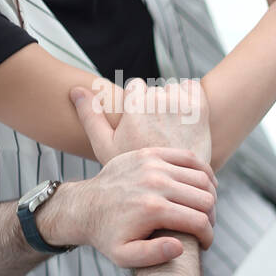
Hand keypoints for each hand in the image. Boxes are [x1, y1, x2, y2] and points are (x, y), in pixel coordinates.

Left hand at [38, 148, 216, 263]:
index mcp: (152, 210)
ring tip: (203, 210)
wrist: (83, 207)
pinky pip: (190, 158)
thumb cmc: (106, 235)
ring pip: (202, 179)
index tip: (205, 244)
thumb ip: (153, 256)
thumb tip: (180, 246)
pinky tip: (203, 186)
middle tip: (204, 227)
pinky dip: (203, 172)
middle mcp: (155, 183)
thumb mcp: (123, 256)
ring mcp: (153, 165)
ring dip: (209, 196)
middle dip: (211, 217)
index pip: (200, 221)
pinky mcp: (150, 154)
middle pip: (206, 199)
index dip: (208, 236)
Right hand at [70, 77, 212, 164]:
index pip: (136, 86)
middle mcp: (157, 104)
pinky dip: (191, 97)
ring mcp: (181, 106)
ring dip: (174, 101)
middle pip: (156, 89)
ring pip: (174, 88)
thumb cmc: (135, 171)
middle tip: (159, 131)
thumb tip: (75, 89)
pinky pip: (194, 88)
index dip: (138, 103)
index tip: (143, 122)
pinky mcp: (200, 110)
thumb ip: (90, 116)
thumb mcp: (106, 146)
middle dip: (156, 105)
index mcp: (133, 109)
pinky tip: (187, 120)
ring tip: (173, 128)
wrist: (175, 189)